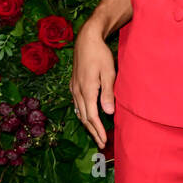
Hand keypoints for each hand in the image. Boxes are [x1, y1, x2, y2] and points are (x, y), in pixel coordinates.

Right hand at [70, 18, 115, 148]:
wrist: (86, 39)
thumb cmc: (100, 54)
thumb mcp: (108, 73)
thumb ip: (107, 93)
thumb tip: (107, 113)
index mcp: (86, 90)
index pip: (92, 116)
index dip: (98, 130)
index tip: (104, 140)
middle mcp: (77, 91)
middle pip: (84, 117)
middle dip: (93, 131)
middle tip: (101, 143)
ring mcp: (73, 88)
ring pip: (79, 112)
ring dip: (88, 124)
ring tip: (96, 134)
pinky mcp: (73, 84)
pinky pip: (77, 104)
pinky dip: (83, 114)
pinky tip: (87, 117)